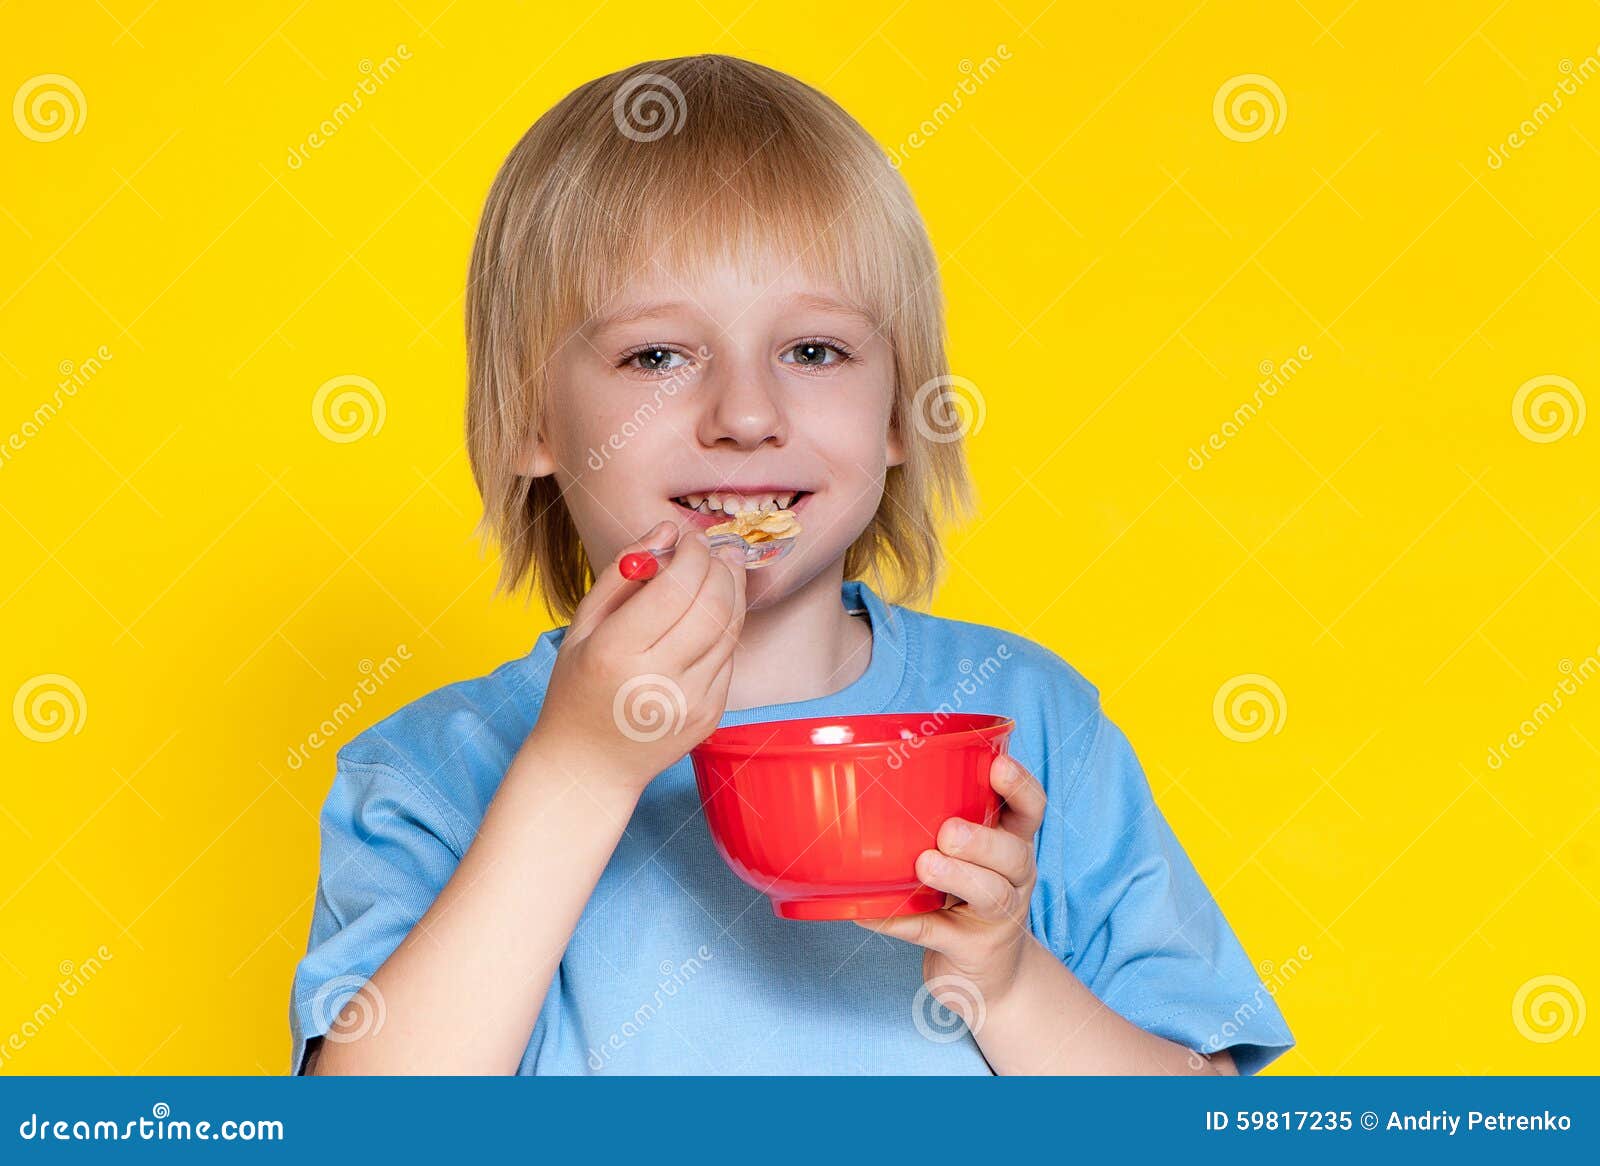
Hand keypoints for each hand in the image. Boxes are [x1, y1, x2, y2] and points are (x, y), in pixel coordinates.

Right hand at [526, 520, 746, 793]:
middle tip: (718, 549)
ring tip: (725, 570)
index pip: (674, 588)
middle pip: (711, 606)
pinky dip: (727, 628)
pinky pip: (729, 658)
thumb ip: (623, 572)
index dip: (692, 554)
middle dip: (721, 567)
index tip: (692, 539)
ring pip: (730, 630)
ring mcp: (689, 702)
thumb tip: (667, 529)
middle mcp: (656, 680)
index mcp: (616, 653)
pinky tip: (715, 614)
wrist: (590, 766)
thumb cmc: (578, 687)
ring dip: (733, 592)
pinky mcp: (710, 716)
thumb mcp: (584, 625)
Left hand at [855, 753, 1047, 1015]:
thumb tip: (871, 785)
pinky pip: (934, 933)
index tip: (998, 765)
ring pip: (989, 894)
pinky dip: (899, 920)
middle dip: (983, 841)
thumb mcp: (971, 857)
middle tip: (948, 832)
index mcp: (1013, 844)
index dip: (1020, 786)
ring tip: (925, 864)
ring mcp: (997, 918)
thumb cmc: (969, 898)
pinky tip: (868, 911)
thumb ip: (942, 822)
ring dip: (957, 877)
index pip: (1031, 809)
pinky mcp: (972, 950)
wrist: (991, 977)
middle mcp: (1014, 878)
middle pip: (1013, 855)